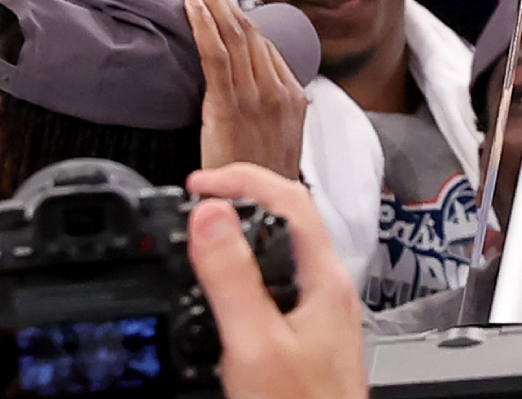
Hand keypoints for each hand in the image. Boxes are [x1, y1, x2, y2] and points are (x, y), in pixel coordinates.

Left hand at [186, 0, 308, 179]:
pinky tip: (193, 3)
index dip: (238, 13)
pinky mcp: (231, 106)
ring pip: (234, 36)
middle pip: (249, 30)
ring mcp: (257, 96)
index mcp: (290, 95)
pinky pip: (218, 56)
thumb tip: (253, 94)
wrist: (265, 216)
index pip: (263, 43)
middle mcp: (278, 90)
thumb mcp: (275, 142)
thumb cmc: (263, 184)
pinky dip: (205, 24)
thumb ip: (267, 112)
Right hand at [186, 164, 365, 398]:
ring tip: (201, 233)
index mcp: (324, 279)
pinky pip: (274, 287)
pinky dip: (243, 273)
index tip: (196, 183)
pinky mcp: (304, 339)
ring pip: (280, 254)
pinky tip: (219, 290)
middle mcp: (326, 291)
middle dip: (239, 200)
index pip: (289, 198)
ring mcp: (317, 315)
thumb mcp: (255, 342)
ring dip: (240, 236)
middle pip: (286, 221)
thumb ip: (233, 278)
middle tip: (194, 201)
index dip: (242, 180)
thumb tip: (210, 214)